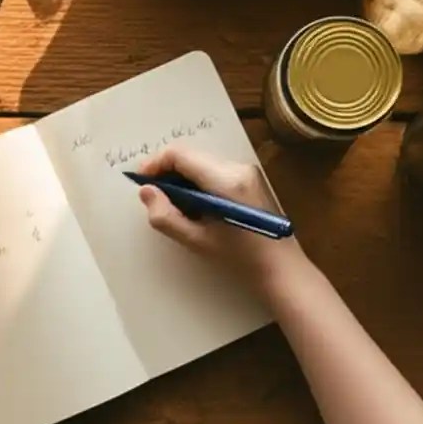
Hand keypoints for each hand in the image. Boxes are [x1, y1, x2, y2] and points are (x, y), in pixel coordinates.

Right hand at [137, 145, 306, 295]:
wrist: (281, 268)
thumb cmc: (240, 258)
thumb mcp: (197, 241)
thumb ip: (167, 216)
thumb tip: (146, 192)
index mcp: (225, 180)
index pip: (180, 155)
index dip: (155, 164)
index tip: (141, 182)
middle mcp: (237, 167)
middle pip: (191, 157)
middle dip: (167, 172)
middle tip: (154, 197)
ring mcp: (247, 171)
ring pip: (202, 163)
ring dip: (182, 178)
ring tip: (174, 206)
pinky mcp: (250, 178)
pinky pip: (215, 170)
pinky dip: (198, 182)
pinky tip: (195, 207)